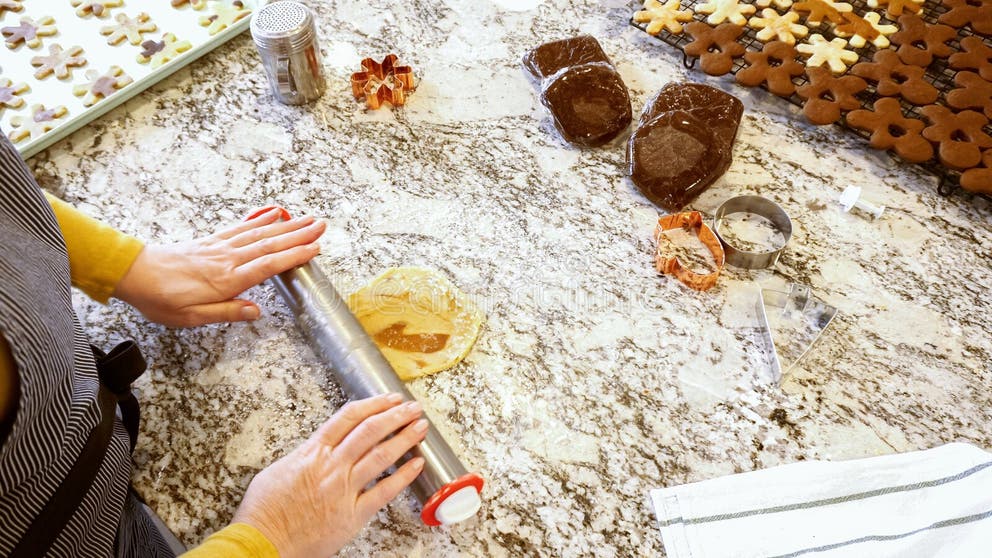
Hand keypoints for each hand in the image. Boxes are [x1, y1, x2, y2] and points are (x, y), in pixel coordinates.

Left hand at [113, 209, 325, 326]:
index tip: (315, 248)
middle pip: (269, 244)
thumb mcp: (193, 317)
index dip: (293, 256)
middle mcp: (227, 259)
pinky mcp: (211, 241)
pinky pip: (240, 227)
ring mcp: (220, 247)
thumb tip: (255, 312)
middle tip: (322, 225)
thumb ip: (227, 312)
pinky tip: (272, 213)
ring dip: (286, 225)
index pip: (268, 265)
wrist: (134, 273)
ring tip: (306, 218)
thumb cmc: (161, 298)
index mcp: (226, 279)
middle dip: (298, 234)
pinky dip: (259, 219)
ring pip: (259, 233)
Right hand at [232, 394, 427, 557]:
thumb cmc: (264, 510)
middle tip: (413, 407)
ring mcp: (344, 489)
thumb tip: (318, 448)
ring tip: (421, 427)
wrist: (262, 541)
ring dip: (404, 438)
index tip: (390, 398)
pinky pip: (384, 491)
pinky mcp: (352, 515)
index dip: (374, 404)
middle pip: (370, 431)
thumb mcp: (279, 469)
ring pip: (382, 456)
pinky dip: (403, 476)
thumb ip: (305, 455)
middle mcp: (332, 466)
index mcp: (313, 451)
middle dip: (396, 415)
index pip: (349, 417)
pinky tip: (417, 465)